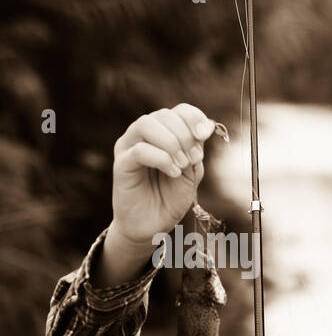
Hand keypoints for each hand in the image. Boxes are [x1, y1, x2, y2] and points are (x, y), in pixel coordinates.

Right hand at [108, 103, 216, 259]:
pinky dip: (162, 159)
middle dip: (184, 135)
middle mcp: (144, 135)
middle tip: (193, 159)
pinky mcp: (122, 163)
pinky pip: (140, 150)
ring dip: (171, 143)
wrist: (152, 224)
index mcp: (164, 133)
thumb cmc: (170, 198)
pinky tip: (173, 172)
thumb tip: (205, 128)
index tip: (204, 135)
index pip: (179, 111)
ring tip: (181, 165)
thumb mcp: (192, 172)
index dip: (194, 118)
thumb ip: (196, 150)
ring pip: (146, 124)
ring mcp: (130, 147)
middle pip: (163, 115)